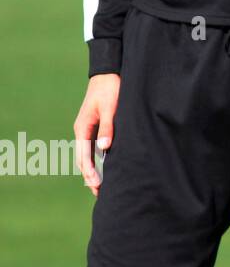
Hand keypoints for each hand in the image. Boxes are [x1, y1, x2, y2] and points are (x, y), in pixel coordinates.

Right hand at [74, 73, 119, 196]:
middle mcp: (83, 131)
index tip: (96, 184)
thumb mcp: (110, 108)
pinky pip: (94, 148)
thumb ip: (108, 127)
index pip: (83, 156)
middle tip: (99, 193)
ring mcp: (88, 130)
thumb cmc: (110, 89)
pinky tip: (106, 168)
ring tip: (101, 186)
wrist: (108, 74)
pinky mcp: (96, 127)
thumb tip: (104, 148)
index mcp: (83, 128)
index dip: (89, 171)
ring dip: (94, 170)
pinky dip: (98, 160)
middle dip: (90, 176)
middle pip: (84, 159)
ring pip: (88, 155)